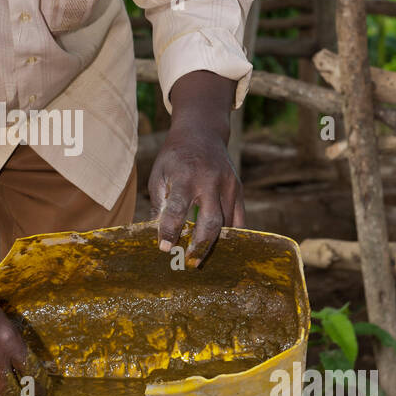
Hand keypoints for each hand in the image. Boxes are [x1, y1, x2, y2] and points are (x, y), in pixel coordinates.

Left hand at [148, 71, 244, 266]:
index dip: (170, 230)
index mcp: (185, 176)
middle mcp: (210, 181)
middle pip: (210, 221)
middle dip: (200, 245)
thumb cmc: (174, 156)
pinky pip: (239, 218)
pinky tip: (221, 248)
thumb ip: (159, 203)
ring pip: (226, 223)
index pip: (178, 208)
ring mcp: (228, 185)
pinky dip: (231, 235)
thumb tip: (157, 234)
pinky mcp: (238, 189)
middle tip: (190, 263)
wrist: (202, 132)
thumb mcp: (159, 173)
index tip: (164, 248)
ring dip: (214, 244)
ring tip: (201, 259)